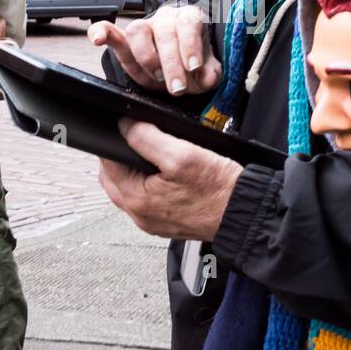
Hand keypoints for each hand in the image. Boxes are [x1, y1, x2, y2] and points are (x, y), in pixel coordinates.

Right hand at [88, 3, 221, 96]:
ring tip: (157, 76)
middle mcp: (166, 18)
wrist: (179, 72)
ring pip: (137, 30)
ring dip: (146, 56)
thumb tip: (205, 77)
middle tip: (177, 87)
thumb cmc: (193, 67)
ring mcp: (144, 26)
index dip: (190, 45)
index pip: (188, 23)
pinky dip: (101, 31)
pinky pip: (109, 29)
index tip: (194, 67)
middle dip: (170, 62)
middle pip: (164, 31)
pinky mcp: (124, 40)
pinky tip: (97, 39)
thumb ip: (210, 74)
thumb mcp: (208, 73)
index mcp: (189, 19)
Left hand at [97, 118, 242, 240]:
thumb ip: (147, 137)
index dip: (116, 141)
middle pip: (114, 178)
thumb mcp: (182, 154)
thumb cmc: (219, 189)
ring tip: (157, 156)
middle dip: (123, 157)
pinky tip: (167, 176)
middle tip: (143, 141)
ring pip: (130, 189)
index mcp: (136, 199)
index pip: (107, 164)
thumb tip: (125, 125)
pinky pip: (147, 200)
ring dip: (136, 171)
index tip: (129, 130)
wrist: (243, 212)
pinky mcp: (165, 223)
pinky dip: (150, 185)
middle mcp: (140, 215)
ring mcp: (151, 222)